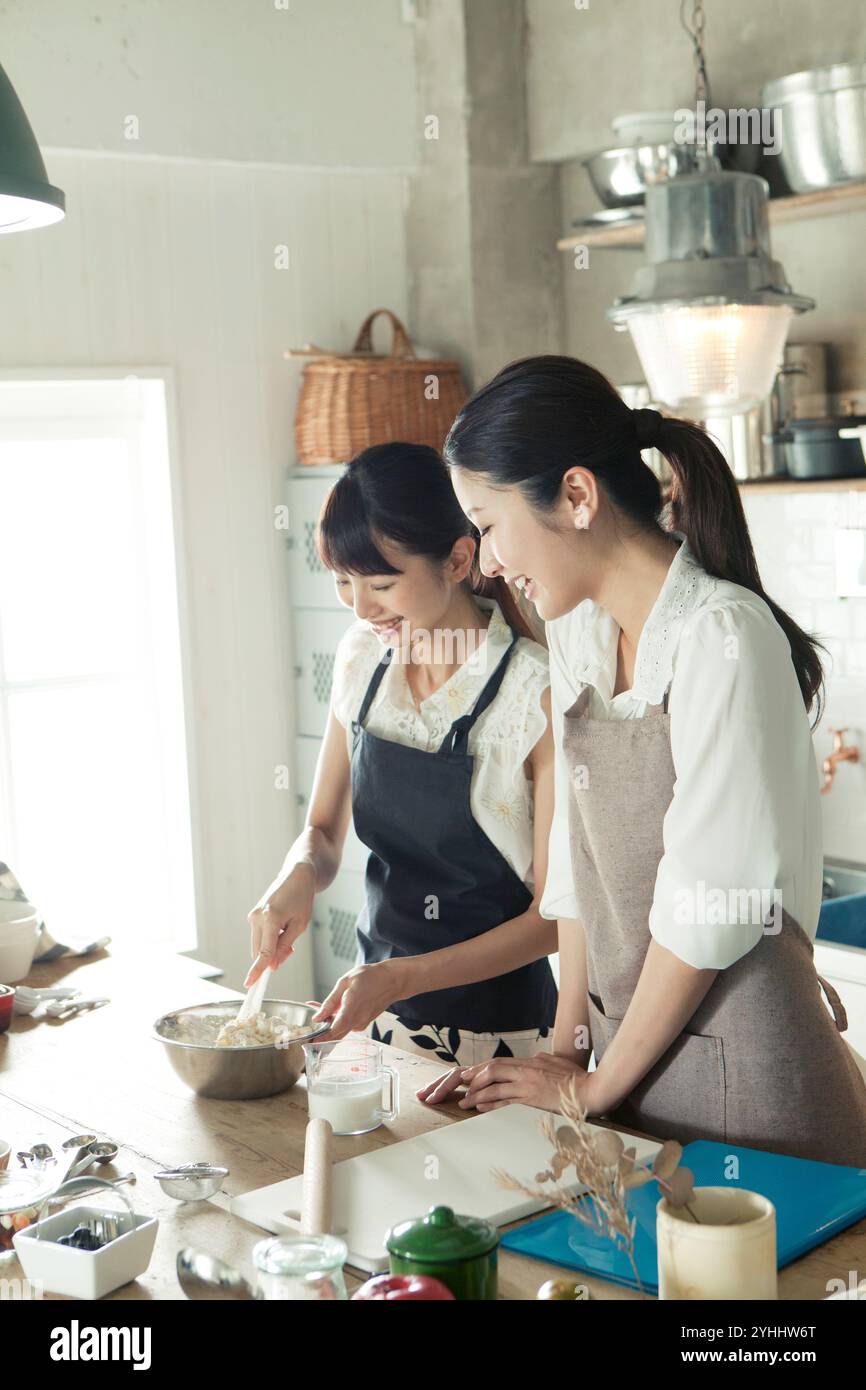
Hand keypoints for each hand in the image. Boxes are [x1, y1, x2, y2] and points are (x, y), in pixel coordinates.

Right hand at [245, 863, 315, 985]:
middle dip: (272, 957)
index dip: (258, 971)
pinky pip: (258, 937)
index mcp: (271, 919)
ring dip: (270, 948)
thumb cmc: (302, 898)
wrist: (296, 876)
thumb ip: (286, 946)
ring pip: (258, 945)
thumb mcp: (300, 925)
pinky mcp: (252, 916)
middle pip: (259, 951)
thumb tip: (274, 965)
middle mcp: (257, 918)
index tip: (250, 984)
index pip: (264, 952)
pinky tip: (281, 926)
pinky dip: (268, 939)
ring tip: (287, 931)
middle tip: (291, 949)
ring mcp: (252, 916)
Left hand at [310, 960, 407, 1039]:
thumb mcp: (345, 983)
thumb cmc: (370, 977)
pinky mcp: (364, 1023)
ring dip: (329, 1023)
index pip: (332, 1033)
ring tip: (321, 1008)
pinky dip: (339, 1020)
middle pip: (334, 1035)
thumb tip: (317, 1017)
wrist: (392, 980)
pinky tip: (335, 1008)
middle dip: (320, 1032)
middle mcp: (357, 1022)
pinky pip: (348, 1025)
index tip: (308, 1042)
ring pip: (340, 1029)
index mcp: (350, 1011)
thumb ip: (330, 1002)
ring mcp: (362, 1024)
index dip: (319, 1039)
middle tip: (309, 1024)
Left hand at [418, 1053, 600, 1114]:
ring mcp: (528, 1087)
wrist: (591, 1092)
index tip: (468, 1074)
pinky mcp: (532, 1101)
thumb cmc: (577, 1078)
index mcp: (531, 1063)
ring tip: (465, 1102)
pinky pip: (506, 1103)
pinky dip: (491, 1105)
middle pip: (492, 1071)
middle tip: (460, 1085)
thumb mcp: (558, 1063)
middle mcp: (526, 1072)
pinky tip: (480, 1109)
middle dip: (473, 1078)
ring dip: (477, 1095)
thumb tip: (536, 1058)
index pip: (500, 1063)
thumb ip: (544, 1061)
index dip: (481, 1068)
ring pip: (495, 1088)